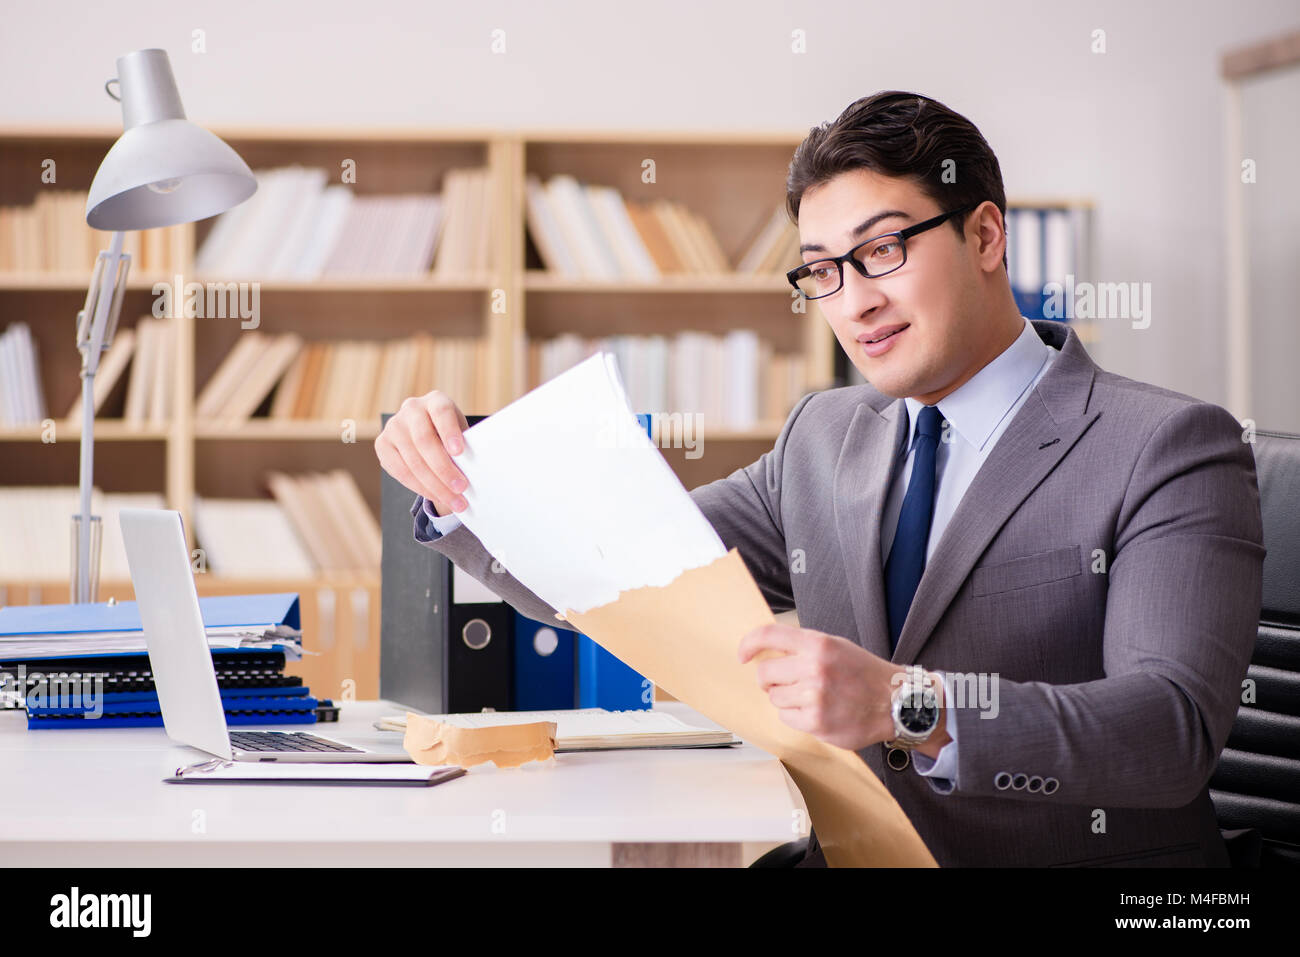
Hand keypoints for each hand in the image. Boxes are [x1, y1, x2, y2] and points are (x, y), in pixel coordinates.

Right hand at [374, 390, 470, 516]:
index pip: (441, 412)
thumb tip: (475, 472)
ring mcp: (394, 426)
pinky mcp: (382, 444)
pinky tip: (435, 496)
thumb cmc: (452, 436)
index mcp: (436, 400)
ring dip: (434, 486)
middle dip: (444, 469)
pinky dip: (419, 487)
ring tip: (454, 501)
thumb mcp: (461, 433)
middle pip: (425, 441)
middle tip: (461, 488)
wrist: (428, 433)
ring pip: (413, 461)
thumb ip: (466, 446)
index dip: (450, 432)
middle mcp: (412, 409)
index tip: (459, 452)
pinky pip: (400, 471)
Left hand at [737, 623, 947, 754]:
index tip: (743, 655)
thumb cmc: (864, 673)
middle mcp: (815, 668)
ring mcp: (815, 697)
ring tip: (812, 697)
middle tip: (785, 682)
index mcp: (818, 644)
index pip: (769, 636)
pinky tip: (817, 711)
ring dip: (786, 699)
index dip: (749, 644)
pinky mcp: (816, 722)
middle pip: (765, 674)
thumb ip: (803, 647)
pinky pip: (786, 718)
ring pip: (775, 698)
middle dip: (770, 680)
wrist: (896, 702)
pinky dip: (797, 716)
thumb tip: (766, 650)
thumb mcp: (836, 646)